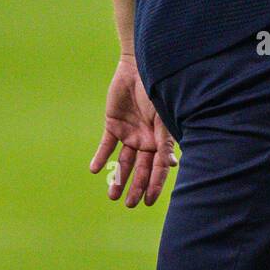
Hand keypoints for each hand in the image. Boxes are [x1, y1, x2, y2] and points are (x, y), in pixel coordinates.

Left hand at [89, 56, 176, 206]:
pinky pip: (107, 145)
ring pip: (123, 161)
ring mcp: (129, 133)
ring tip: (112, 195)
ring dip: (118, 178)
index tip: (150, 201)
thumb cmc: (157, 88)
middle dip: (136, 187)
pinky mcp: (113, 125)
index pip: (158, 167)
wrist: (139, 65)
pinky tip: (96, 169)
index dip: (155, 183)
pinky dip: (101, 157)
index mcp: (160, 138)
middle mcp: (146, 139)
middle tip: (129, 204)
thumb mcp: (163, 117)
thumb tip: (173, 165)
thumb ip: (165, 140)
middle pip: (141, 168)